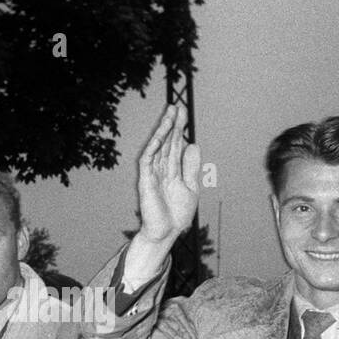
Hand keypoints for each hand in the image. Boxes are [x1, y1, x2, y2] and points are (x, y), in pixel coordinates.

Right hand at [135, 104, 200, 247]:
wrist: (166, 233)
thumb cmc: (176, 213)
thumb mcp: (190, 187)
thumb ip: (190, 167)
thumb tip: (192, 145)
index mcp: (172, 170)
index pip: (175, 144)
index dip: (179, 128)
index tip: (183, 112)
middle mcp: (161, 168)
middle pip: (166, 142)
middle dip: (172, 124)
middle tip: (177, 105)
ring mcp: (152, 173)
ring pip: (157, 147)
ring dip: (163, 131)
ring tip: (170, 115)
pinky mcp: (146, 181)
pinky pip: (148, 160)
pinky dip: (153, 147)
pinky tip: (160, 135)